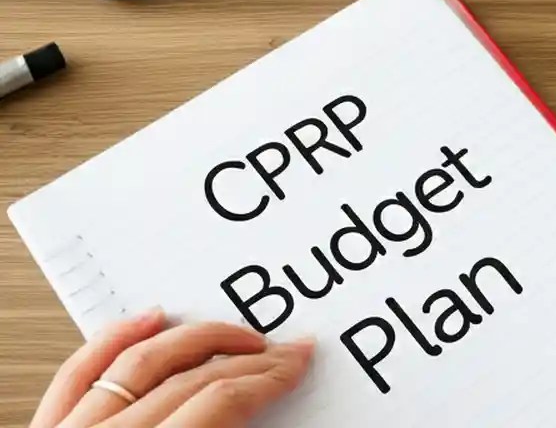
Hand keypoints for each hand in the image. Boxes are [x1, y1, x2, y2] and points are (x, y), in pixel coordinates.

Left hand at [29, 311, 312, 427]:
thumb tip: (258, 427)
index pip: (220, 405)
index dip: (267, 380)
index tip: (293, 366)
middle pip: (190, 379)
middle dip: (248, 358)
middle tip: (282, 350)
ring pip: (140, 362)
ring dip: (196, 339)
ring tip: (234, 333)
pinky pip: (79, 372)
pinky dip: (116, 339)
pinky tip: (148, 321)